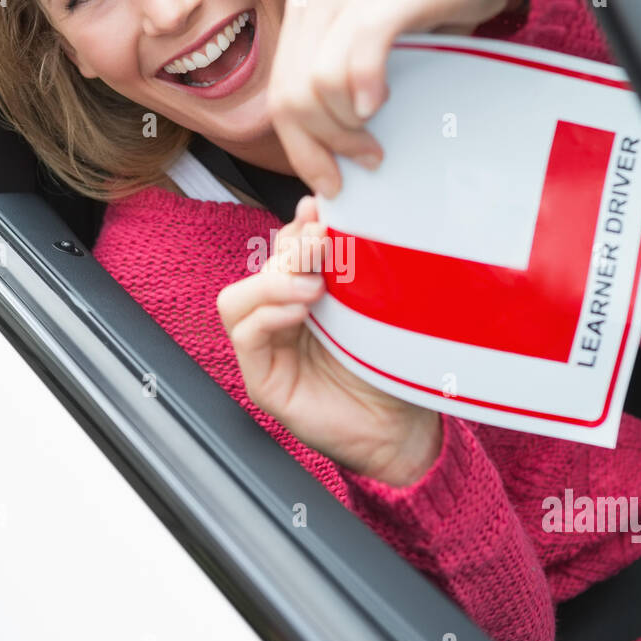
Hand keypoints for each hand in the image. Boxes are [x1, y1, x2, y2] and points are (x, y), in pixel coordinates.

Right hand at [216, 196, 442, 485]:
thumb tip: (324, 211)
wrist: (402, 429)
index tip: (322, 211)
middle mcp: (281, 319)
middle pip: (262, 269)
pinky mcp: (263, 380)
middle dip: (291, 251)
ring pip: (239, 299)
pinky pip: (244, 335)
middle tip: (324, 244)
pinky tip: (300, 312)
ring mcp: (268, 350)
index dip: (296, 228)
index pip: (282, 249)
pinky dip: (267, 315)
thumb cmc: (391, 368)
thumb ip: (350, 265)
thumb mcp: (374, 307)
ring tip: (314, 287)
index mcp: (306, 296)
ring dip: (274, 283)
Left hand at [267, 0, 527, 196]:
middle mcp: (316, 0)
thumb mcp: (379, 44)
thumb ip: (350, 81)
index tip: (330, 181)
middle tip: (360, 164)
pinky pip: (359, 53)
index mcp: (308, 15)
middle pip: (291, 97)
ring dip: (346, 127)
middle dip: (322, 146)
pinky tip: (380, 105)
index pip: (280, 97)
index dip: (300, 149)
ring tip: (377, 142)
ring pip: (317, 84)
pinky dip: (365, 89)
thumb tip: (342, 147)